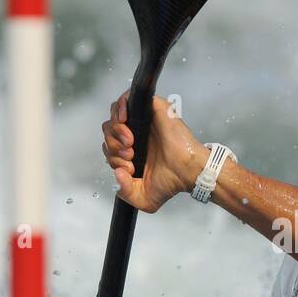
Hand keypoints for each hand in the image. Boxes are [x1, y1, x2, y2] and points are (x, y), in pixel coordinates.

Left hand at [101, 91, 205, 212]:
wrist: (188, 171)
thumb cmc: (172, 182)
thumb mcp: (143, 197)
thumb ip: (125, 192)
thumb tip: (117, 173)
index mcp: (132, 151)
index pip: (109, 147)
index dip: (112, 157)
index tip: (129, 167)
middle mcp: (136, 134)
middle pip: (109, 130)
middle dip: (113, 145)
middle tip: (129, 155)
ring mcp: (143, 121)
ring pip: (115, 115)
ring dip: (116, 130)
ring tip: (130, 143)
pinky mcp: (152, 108)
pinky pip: (127, 99)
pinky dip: (120, 108)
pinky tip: (123, 122)